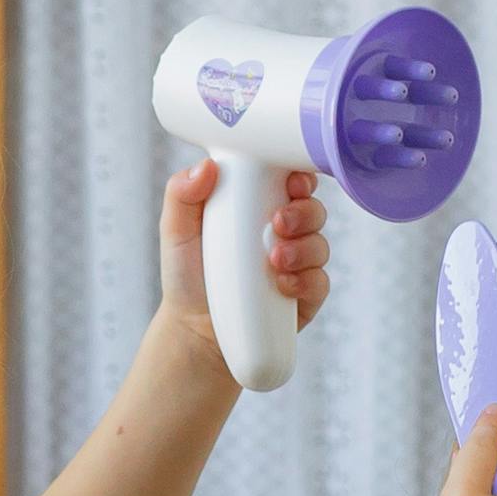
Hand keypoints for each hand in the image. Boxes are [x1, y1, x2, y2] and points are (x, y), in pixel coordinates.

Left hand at [162, 155, 328, 360]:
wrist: (194, 329)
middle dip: (303, 211)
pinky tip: (283, 285)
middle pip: (313, 209)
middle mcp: (284, 231)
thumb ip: (181, 194)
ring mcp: (298, 263)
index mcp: (258, 205)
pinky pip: (320, 283)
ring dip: (303, 248)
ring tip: (275, 259)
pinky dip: (305, 281)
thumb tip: (207, 166)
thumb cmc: (187, 274)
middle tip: (279, 223)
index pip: (290, 179)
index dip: (299, 175)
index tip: (291, 182)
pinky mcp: (305, 295)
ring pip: (320, 244)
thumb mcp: (176, 230)